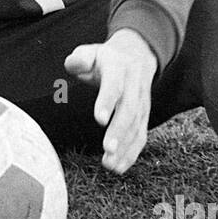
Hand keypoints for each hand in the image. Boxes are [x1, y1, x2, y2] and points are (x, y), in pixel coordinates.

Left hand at [63, 28, 157, 173]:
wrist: (138, 54)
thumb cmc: (106, 58)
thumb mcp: (91, 51)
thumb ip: (80, 58)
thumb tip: (73, 64)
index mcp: (119, 68)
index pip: (114, 85)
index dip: (107, 101)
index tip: (99, 119)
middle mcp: (134, 86)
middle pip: (130, 110)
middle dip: (119, 131)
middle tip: (107, 149)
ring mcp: (142, 102)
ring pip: (137, 126)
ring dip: (125, 147)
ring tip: (110, 164)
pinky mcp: (144, 115)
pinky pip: (141, 136)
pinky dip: (131, 153)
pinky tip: (119, 167)